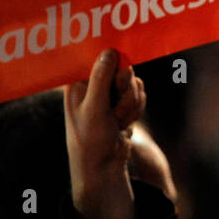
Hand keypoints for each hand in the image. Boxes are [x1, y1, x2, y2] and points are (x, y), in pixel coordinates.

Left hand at [64, 49, 145, 218]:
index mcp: (78, 82)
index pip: (103, 59)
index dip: (116, 68)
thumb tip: (109, 51)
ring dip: (131, 104)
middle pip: (123, 70)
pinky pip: (139, 95)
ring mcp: (109, 94)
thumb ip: (101, 78)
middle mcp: (93, 85)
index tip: (121, 79)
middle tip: (115, 109)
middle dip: (125, 91)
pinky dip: (136, 110)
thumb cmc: (90, 139)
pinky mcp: (122, 103)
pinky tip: (123, 124)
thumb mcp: (94, 108)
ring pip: (135, 84)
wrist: (103, 167)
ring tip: (116, 122)